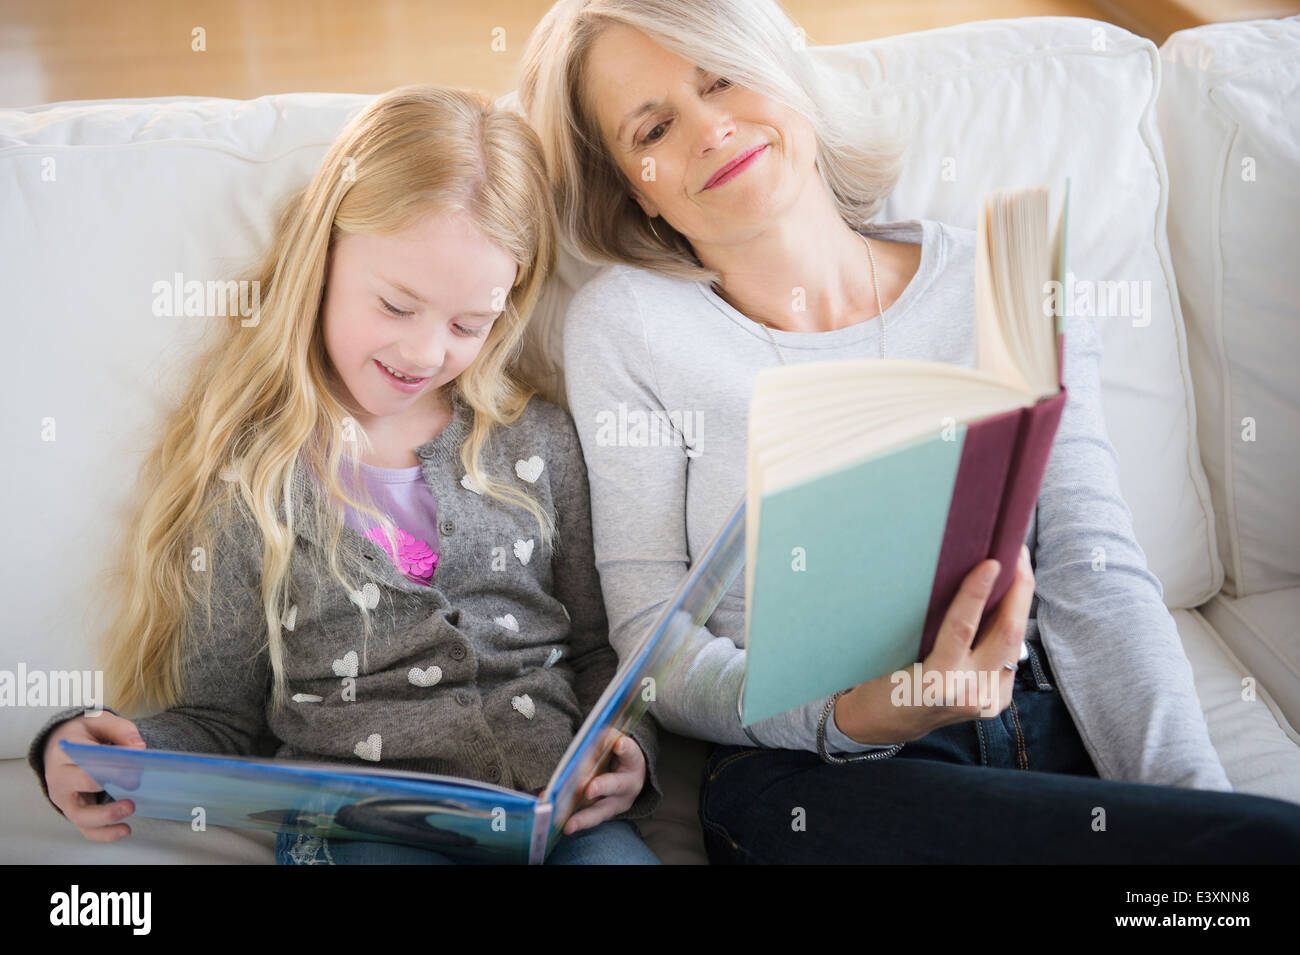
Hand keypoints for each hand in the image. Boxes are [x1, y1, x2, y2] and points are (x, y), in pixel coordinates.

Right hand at [43, 711, 146, 841]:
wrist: (60, 747)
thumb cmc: (83, 734)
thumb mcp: (99, 720)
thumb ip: (121, 730)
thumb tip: (139, 748)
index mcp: (63, 752)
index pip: (86, 759)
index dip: (110, 763)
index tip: (135, 764)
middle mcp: (59, 779)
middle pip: (80, 787)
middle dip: (109, 784)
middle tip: (135, 784)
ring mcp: (65, 799)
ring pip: (82, 816)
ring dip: (107, 817)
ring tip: (131, 808)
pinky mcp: (74, 812)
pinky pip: (87, 829)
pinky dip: (105, 834)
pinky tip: (126, 829)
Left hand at [563, 729, 645, 835]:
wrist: (629, 776)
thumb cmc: (617, 756)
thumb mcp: (613, 743)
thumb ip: (601, 742)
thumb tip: (582, 748)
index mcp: (633, 762)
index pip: (631, 752)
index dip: (625, 748)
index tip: (619, 745)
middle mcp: (628, 785)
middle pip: (616, 785)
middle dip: (602, 786)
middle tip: (588, 790)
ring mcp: (617, 803)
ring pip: (601, 811)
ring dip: (583, 818)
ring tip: (569, 825)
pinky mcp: (604, 815)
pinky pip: (588, 819)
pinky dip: (573, 821)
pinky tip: (560, 822)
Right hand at [835, 544, 1035, 743]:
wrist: (887, 723)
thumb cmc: (883, 680)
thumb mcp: (896, 652)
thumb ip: (931, 627)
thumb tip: (955, 580)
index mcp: (936, 681)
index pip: (962, 628)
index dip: (977, 592)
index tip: (990, 562)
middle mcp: (968, 693)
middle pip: (1005, 634)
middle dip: (1018, 590)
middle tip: (1016, 554)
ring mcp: (987, 700)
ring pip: (1015, 643)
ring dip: (1019, 605)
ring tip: (1018, 571)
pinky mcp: (997, 701)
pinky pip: (1010, 656)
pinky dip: (1010, 627)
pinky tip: (1009, 605)